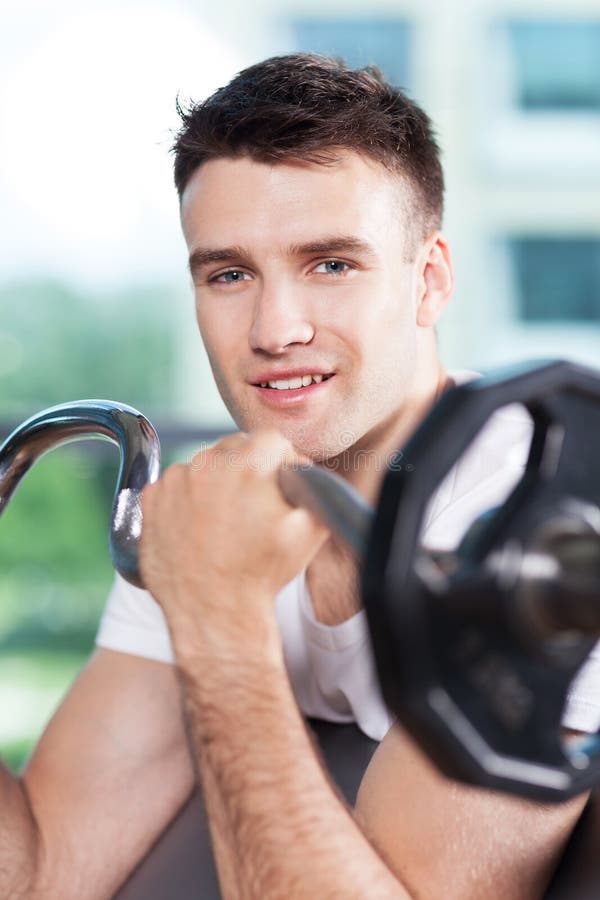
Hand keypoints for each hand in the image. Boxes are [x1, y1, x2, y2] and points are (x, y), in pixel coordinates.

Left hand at [138, 429, 328, 647]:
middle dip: (248, 470)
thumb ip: (316, 487)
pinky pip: (174, 485)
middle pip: (235, 448)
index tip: (281, 482)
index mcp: (248, 466)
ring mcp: (174, 482)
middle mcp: (206, 466)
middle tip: (253, 508)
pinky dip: (186, 499)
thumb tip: (307, 470)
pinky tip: (199, 527)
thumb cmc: (262, 574)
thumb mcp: (310, 530)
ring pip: (203, 466)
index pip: (271, 440)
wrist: (214, 612)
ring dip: (216, 483)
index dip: (282, 460)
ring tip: (225, 522)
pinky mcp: (150, 500)